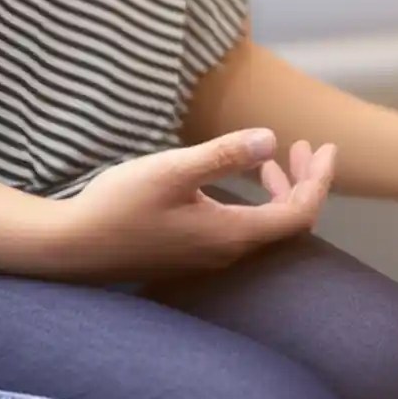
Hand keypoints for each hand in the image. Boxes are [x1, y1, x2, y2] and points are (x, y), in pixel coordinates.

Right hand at [52, 129, 335, 279]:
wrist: (70, 249)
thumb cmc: (118, 206)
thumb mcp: (172, 170)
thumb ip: (223, 155)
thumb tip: (272, 140)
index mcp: (232, 234)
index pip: (299, 213)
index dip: (320, 181)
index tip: (326, 148)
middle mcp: (228, 252)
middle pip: (288, 222)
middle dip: (304, 182)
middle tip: (307, 148)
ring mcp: (209, 257)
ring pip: (265, 226)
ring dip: (279, 192)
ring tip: (278, 159)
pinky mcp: (192, 255)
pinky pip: (243, 230)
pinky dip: (255, 203)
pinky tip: (238, 181)